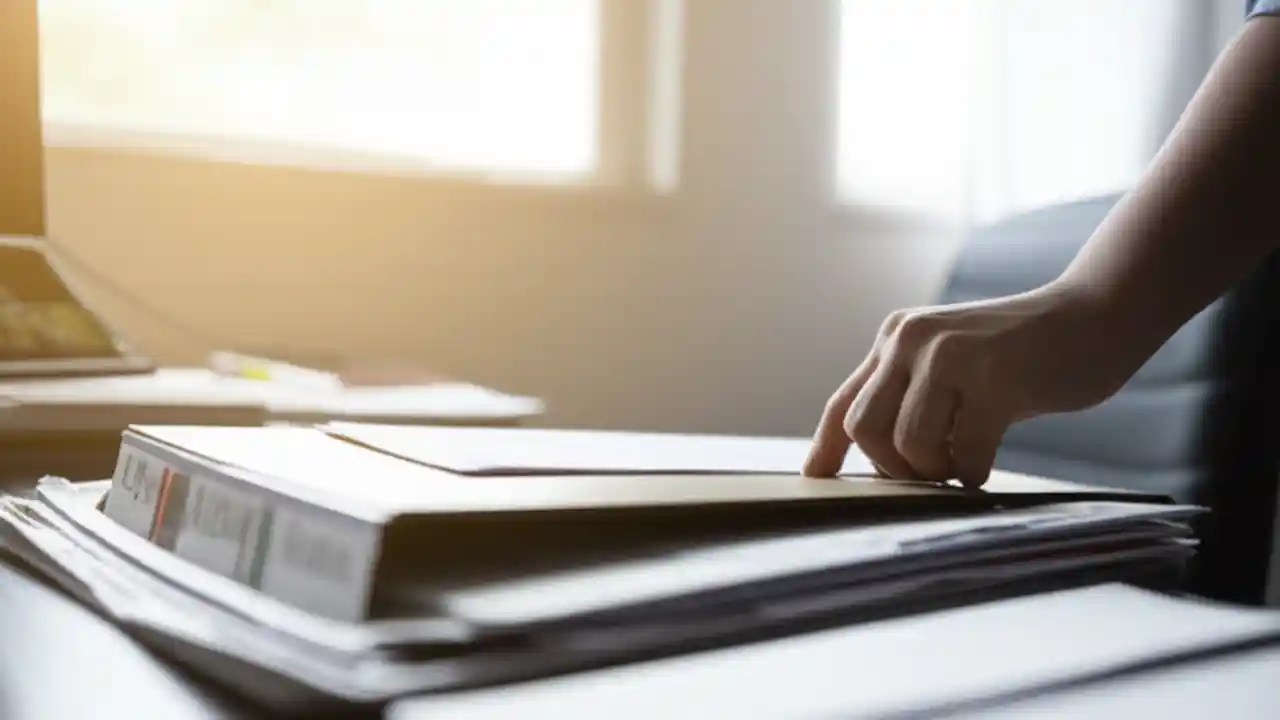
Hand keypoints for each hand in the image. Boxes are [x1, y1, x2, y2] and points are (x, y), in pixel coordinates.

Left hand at [803, 282, 1144, 487]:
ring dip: (935, 471)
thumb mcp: (954, 365)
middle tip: (934, 469)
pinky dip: (972, 473)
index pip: (844, 402)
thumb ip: (914, 398)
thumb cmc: (1024, 357)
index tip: (813, 482)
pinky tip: (987, 463)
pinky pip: (961, 453)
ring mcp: (950, 354)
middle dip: (893, 467)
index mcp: (896, 338)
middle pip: (863, 429)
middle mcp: (910, 339)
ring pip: (906, 445)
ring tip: (964, 461)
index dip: (825, 449)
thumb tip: (881, 462)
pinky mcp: (993, 377)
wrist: (1095, 316)